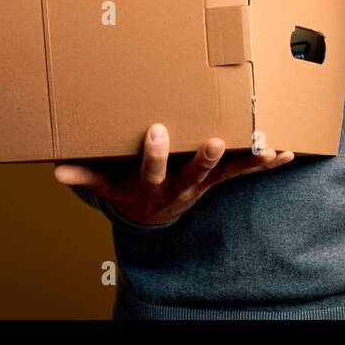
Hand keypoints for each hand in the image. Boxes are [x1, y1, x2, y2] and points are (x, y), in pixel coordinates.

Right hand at [52, 123, 295, 226]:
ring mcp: (202, 184)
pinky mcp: (218, 180)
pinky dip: (264, 164)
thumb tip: (57, 170)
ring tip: (268, 148)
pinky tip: (286, 153)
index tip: (156, 129)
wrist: (151, 215)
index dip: (155, 153)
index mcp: (150, 183)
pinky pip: (243, 172)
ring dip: (247, 160)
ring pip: (226, 172)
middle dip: (203, 156)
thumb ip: (85, 175)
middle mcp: (180, 186)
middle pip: (194, 171)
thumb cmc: (126, 188)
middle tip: (213, 140)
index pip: (152, 168)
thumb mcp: (104, 183)